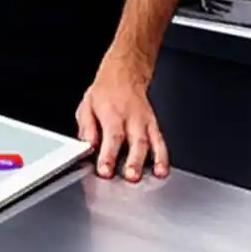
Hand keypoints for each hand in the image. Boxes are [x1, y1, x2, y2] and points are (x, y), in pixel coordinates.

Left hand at [75, 53, 169, 182]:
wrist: (125, 74)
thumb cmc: (105, 92)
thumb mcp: (86, 106)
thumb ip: (87, 127)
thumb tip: (87, 146)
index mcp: (111, 112)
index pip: (111, 136)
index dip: (108, 155)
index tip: (105, 170)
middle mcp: (131, 117)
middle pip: (135, 140)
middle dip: (134, 160)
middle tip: (130, 176)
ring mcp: (145, 121)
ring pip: (152, 141)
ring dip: (155, 160)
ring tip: (155, 175)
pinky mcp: (154, 124)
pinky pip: (161, 140)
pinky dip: (164, 156)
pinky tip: (163, 170)